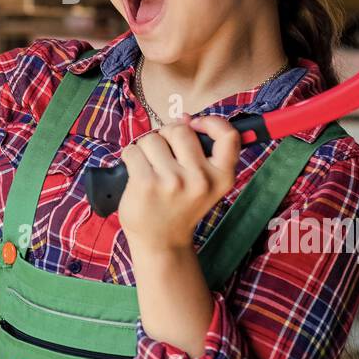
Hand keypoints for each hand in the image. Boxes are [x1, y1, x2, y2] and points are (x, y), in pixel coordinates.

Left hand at [116, 114, 241, 253]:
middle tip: (164, 156)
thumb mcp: (204, 183)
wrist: (161, 241)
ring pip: (152, 139)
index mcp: (221, 178)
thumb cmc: (179, 205)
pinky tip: (136, 174)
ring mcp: (173, 182)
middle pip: (180, 130)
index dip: (212, 122)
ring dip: (146, 149)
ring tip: (150, 169)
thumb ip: (200, 150)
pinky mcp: (146, 184)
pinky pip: (132, 151)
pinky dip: (130, 157)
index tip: (195, 125)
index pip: (229, 136)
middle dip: (167, 136)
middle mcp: (200, 180)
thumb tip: (184, 117)